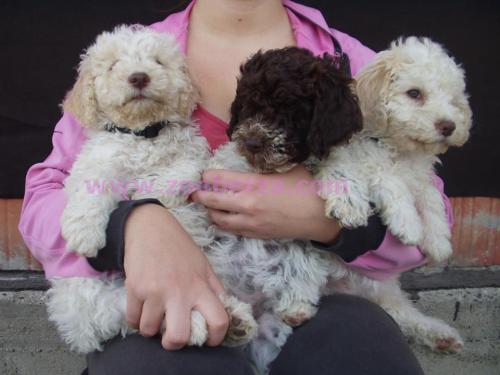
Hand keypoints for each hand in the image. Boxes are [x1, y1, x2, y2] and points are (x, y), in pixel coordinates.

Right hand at [123, 204, 228, 349]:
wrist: (151, 227)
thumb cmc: (180, 248)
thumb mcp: (204, 265)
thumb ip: (214, 289)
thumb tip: (224, 312)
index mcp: (201, 286)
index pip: (219, 320)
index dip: (216, 337)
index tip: (208, 339)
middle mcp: (179, 291)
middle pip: (178, 337)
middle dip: (174, 343)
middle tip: (173, 335)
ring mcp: (155, 291)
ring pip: (149, 331)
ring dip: (151, 328)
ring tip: (155, 315)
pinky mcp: (134, 288)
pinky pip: (132, 320)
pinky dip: (136, 320)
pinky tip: (142, 310)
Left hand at [191, 165, 339, 242]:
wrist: (319, 217)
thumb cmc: (306, 188)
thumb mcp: (286, 168)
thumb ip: (265, 165)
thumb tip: (251, 160)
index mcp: (254, 184)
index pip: (218, 179)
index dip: (206, 176)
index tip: (204, 174)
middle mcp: (247, 204)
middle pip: (212, 201)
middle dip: (199, 196)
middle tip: (194, 193)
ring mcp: (250, 222)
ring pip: (218, 219)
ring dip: (210, 211)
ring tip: (207, 206)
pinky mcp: (256, 234)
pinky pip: (231, 230)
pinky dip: (223, 224)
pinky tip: (222, 219)